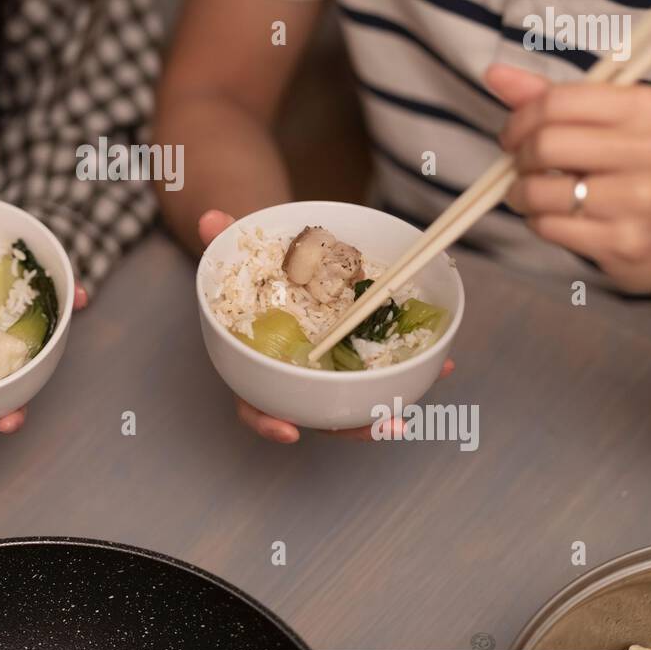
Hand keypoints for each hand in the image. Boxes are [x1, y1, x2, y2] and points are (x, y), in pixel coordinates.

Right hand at [200, 210, 455, 443]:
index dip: (268, 422)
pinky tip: (441, 361)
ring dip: (390, 406)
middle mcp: (292, 376)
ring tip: (420, 400)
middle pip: (317, 414)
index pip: (254, 403)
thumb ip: (220, 236)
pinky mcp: (356, 358)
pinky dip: (411, 370)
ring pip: (354, 402)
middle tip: (384, 425)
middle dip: (352, 427)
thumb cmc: (251, 267)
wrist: (275, 265)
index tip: (289, 431)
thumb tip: (209, 218)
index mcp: (256, 363)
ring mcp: (326, 372)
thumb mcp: (235, 250)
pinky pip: (382, 372)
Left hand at [488, 64, 650, 294]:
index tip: (514, 136)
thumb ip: (552, 99)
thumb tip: (495, 73)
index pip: (557, 102)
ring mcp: (643, 200)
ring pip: (541, 190)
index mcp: (649, 108)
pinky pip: (550, 226)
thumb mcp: (611, 124)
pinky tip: (553, 217)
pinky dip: (537, 221)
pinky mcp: (626, 241)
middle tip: (523, 166)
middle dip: (519, 158)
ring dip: (521, 194)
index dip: (520, 119)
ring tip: (531, 194)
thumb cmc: (641, 170)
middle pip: (546, 144)